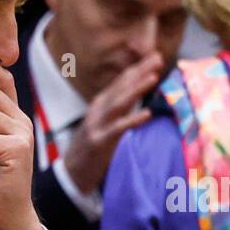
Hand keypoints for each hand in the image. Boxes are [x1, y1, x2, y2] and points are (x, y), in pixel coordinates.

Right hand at [62, 52, 160, 193]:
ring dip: (136, 89)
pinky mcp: (100, 142)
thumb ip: (118, 109)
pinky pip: (118, 129)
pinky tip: (147, 114)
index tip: (155, 56)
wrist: (70, 173)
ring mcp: (98, 125)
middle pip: (121, 87)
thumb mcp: (104, 122)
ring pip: (119, 103)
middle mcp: (98, 110)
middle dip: (139, 71)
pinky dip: (132, 120)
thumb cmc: (91, 147)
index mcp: (100, 105)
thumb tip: (135, 95)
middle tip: (158, 57)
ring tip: (153, 77)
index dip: (137, 68)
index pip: (121, 82)